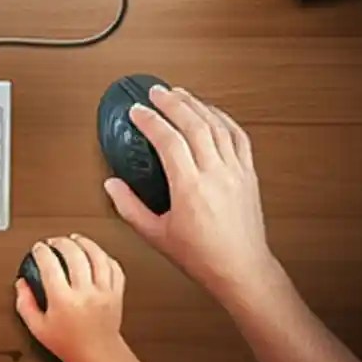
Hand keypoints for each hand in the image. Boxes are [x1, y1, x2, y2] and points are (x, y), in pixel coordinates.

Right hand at [15, 235, 127, 361]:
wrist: (98, 356)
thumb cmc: (70, 344)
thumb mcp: (38, 328)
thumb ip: (25, 304)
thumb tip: (21, 284)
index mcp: (64, 301)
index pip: (50, 265)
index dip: (42, 251)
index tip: (38, 248)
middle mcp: (85, 294)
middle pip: (74, 254)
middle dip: (61, 242)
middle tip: (53, 241)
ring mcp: (103, 292)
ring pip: (97, 256)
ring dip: (84, 242)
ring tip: (75, 239)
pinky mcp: (116, 293)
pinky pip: (114, 267)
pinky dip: (104, 255)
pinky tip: (95, 253)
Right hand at [104, 85, 278, 298]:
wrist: (242, 269)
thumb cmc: (203, 257)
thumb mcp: (156, 235)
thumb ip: (129, 207)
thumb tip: (112, 185)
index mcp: (191, 188)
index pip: (168, 140)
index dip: (151, 120)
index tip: (138, 112)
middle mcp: (216, 175)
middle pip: (194, 124)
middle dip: (172, 102)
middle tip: (156, 92)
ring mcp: (235, 172)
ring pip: (217, 125)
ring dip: (197, 105)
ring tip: (180, 95)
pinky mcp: (248, 174)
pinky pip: (238, 136)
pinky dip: (223, 119)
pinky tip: (212, 112)